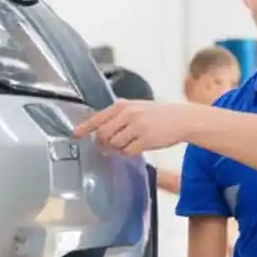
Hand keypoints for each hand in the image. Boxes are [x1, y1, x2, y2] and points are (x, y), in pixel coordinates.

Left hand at [72, 100, 195, 155]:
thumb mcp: (136, 107)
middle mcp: (128, 114)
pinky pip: (128, 151)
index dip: (85, 127)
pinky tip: (139, 145)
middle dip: (105, 142)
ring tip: (131, 141)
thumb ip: (118, 115)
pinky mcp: (145, 140)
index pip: (98, 117)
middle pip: (104, 134)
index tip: (75, 134)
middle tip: (112, 144)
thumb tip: (98, 130)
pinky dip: (130, 151)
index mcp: (123, 105)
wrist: (181, 119)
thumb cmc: (157, 114)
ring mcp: (137, 127)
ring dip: (119, 147)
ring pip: (115, 144)